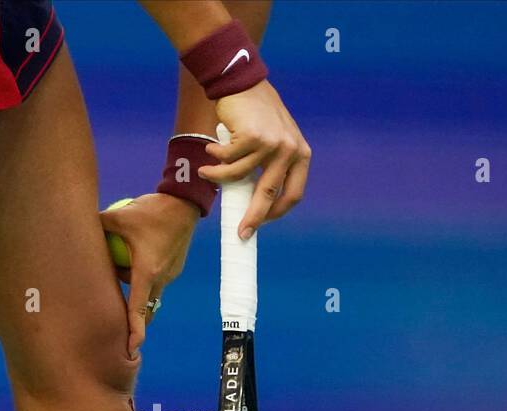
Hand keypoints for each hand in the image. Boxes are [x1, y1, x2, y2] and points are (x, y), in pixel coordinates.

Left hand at [99, 192, 199, 357]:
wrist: (184, 203)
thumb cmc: (151, 210)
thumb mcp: (119, 216)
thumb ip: (96, 226)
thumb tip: (72, 230)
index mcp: (146, 272)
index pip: (138, 309)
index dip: (134, 332)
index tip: (131, 349)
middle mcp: (161, 278)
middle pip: (144, 305)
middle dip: (133, 315)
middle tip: (116, 316)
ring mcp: (170, 274)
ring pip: (148, 290)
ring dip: (136, 286)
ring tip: (127, 260)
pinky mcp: (175, 267)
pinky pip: (156, 278)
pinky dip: (146, 274)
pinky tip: (141, 251)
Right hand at [204, 80, 310, 236]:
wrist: (242, 82)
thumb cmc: (256, 115)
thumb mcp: (274, 141)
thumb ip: (272, 167)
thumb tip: (255, 206)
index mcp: (300, 155)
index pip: (293, 195)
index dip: (275, 213)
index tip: (259, 225)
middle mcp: (290, 150)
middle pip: (269, 195)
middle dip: (252, 217)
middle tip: (239, 232)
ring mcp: (272, 143)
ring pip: (239, 176)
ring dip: (218, 177)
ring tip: (206, 172)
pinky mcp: (252, 136)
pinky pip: (227, 159)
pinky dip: (215, 157)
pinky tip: (211, 148)